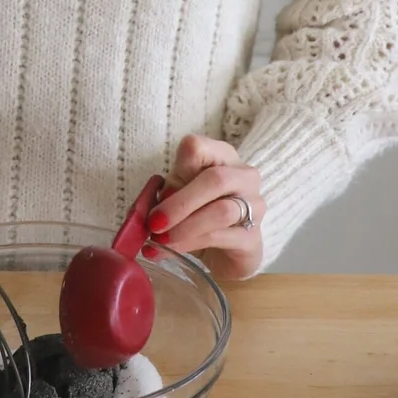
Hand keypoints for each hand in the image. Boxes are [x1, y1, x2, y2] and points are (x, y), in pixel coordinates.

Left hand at [146, 135, 264, 279]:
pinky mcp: (253, 238)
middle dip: (179, 203)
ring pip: (221, 211)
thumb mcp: (179, 197)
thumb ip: (164, 197)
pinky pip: (221, 238)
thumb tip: (142, 212)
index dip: (179, 166)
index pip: (199, 146)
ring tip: (161, 240)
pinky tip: (173, 251)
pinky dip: (191, 244)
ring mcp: (254, 206)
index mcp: (221, 156)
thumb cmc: (201, 213)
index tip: (160, 189)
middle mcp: (243, 176)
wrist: (228, 251)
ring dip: (185, 227)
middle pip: (215, 179)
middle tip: (154, 223)